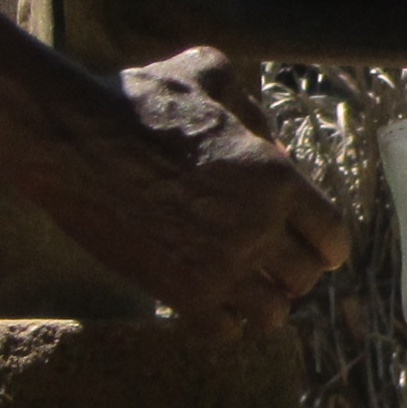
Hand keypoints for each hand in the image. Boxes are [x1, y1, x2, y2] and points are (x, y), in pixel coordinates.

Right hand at [9, 47, 347, 329]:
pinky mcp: (181, 294)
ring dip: (263, 302)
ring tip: (247, 289)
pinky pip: (226, 330)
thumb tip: (272, 143)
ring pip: (272, 313)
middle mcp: (258, 227)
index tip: (317, 250)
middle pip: (305, 277)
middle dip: (293, 271)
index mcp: (277, 177)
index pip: (332, 236)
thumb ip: (251, 109)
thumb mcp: (209, 76)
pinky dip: (225, 320)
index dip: (325, 244)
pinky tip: (211, 301)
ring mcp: (221, 266)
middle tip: (276, 267)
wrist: (74, 142)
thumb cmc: (140, 104)